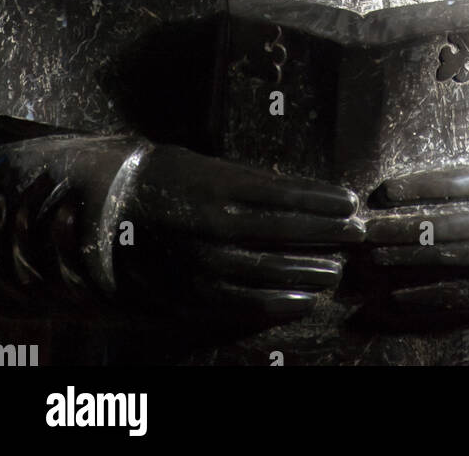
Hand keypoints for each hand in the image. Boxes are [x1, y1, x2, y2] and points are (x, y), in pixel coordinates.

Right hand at [108, 145, 362, 323]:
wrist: (109, 210)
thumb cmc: (168, 177)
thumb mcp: (211, 165)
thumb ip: (253, 182)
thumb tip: (304, 195)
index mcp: (221, 187)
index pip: (288, 195)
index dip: (324, 200)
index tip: (352, 201)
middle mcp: (216, 226)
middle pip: (288, 233)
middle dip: (330, 234)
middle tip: (359, 234)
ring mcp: (205, 262)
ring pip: (273, 272)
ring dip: (312, 270)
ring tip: (338, 267)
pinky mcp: (194, 291)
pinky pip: (247, 303)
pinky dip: (282, 303)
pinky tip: (306, 299)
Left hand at [363, 133, 468, 314]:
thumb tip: (453, 116)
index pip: (455, 183)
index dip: (415, 188)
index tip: (384, 190)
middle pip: (444, 227)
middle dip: (398, 230)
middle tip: (363, 230)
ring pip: (450, 263)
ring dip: (406, 263)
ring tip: (372, 259)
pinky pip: (466, 299)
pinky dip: (429, 300)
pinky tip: (398, 298)